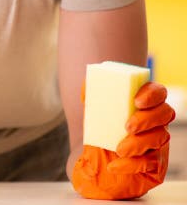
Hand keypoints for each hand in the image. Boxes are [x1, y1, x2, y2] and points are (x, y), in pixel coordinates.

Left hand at [72, 82, 175, 199]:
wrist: (97, 158)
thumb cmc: (100, 128)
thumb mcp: (94, 109)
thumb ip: (92, 94)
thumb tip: (86, 86)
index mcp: (144, 103)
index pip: (158, 91)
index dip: (152, 94)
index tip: (137, 101)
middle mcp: (157, 121)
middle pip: (165, 113)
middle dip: (147, 119)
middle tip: (128, 126)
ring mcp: (159, 142)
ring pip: (160, 139)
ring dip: (139, 144)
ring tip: (119, 150)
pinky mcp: (156, 163)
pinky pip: (151, 163)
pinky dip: (131, 164)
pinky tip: (114, 166)